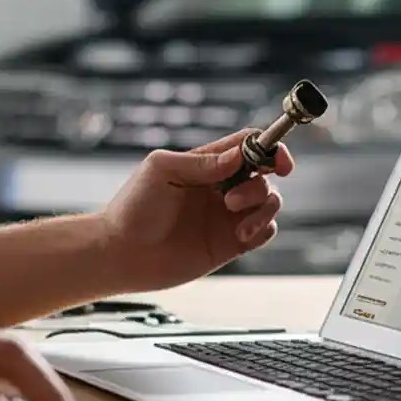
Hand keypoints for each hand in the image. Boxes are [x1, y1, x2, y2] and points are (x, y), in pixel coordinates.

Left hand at [101, 128, 294, 291]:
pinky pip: (264, 232)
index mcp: (206, 164)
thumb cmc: (134, 207)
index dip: (270, 148)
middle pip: (265, 174)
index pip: (248, 145)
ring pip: (269, 202)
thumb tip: (240, 154)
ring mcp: (227, 216)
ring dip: (264, 208)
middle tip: (230, 200)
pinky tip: (242, 236)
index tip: (279, 161)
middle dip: (260, 183)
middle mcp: (221, 187)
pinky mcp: (230, 244)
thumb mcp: (162, 171)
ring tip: (238, 223)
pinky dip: (263, 229)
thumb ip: (202, 162)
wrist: (122, 254)